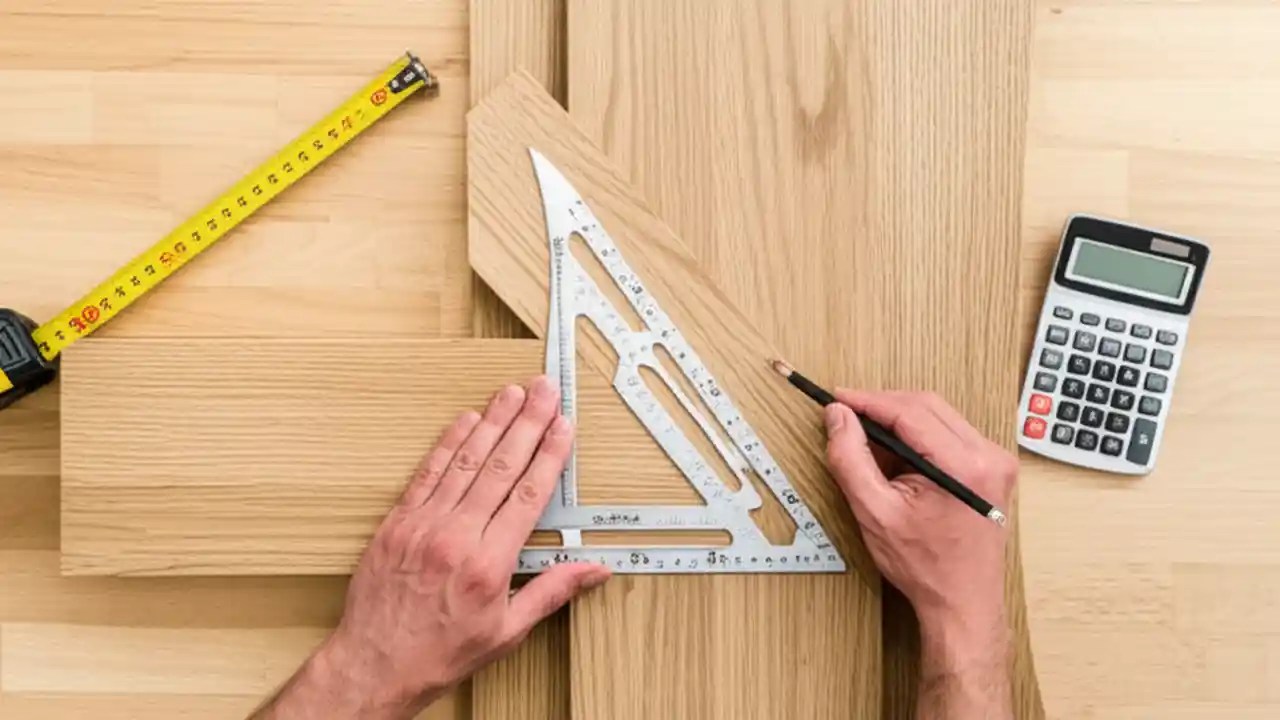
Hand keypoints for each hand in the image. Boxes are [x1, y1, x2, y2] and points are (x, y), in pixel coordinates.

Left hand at [253, 376, 610, 719]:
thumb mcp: (507, 631)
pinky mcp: (397, 522)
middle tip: (544, 390)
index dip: (549, 455)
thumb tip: (594, 570)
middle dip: (527, 423)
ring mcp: (423, 525)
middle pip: (501, 467)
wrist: (375, 664)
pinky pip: (428, 472)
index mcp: (489, 564)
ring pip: (466, 461)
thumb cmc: (439, 653)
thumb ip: (552, 592)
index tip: (563, 426)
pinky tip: (467, 420)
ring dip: (492, 422)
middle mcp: (456, 537)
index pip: (528, 495)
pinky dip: (449, 443)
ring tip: (512, 392)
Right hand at [823, 389, 1014, 718]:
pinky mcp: (992, 468)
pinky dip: (918, 436)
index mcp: (966, 465)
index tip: (838, 398)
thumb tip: (838, 417)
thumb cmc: (925, 567)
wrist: (963, 602)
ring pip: (939, 416)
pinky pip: (950, 434)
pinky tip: (896, 457)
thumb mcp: (875, 512)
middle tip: (846, 416)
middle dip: (883, 407)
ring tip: (868, 442)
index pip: (910, 411)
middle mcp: (989, 456)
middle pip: (927, 406)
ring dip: (901, 421)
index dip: (868, 400)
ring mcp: (995, 461)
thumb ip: (851, 458)